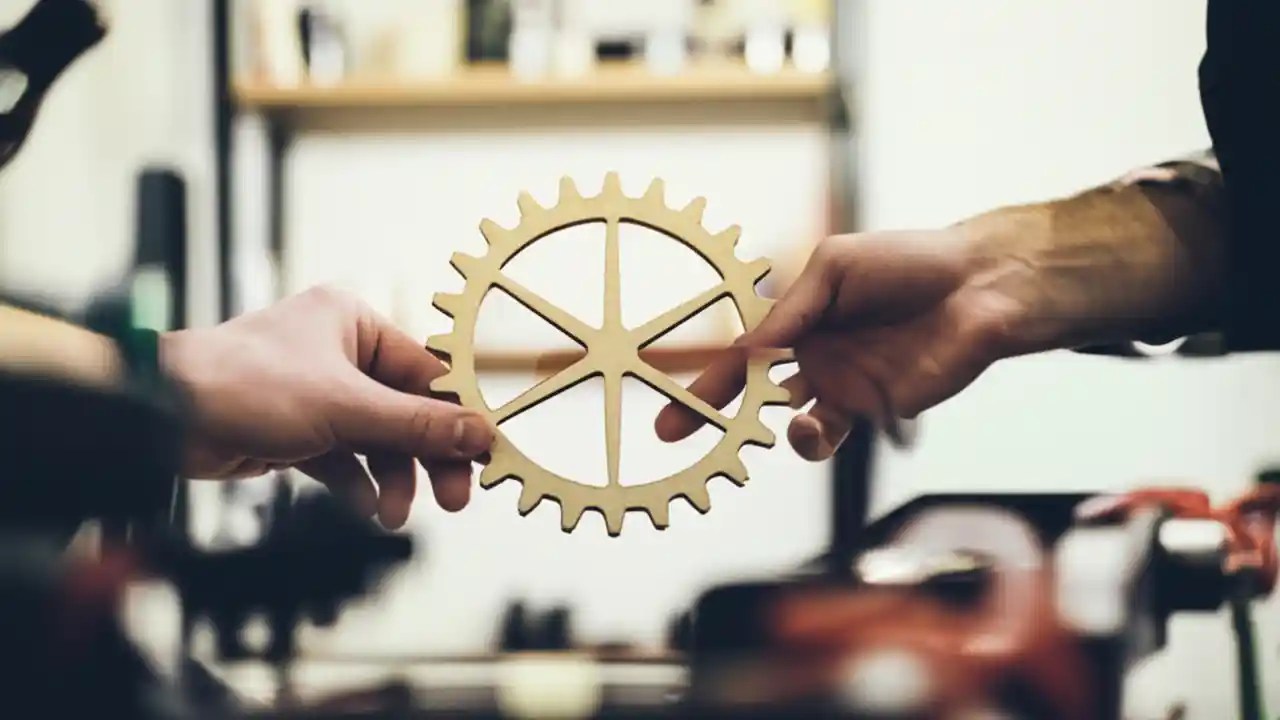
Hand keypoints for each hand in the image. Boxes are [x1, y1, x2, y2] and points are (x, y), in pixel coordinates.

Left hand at [161, 286, 493, 527]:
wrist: (162, 416)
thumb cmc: (245, 384)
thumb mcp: (347, 407)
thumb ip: (418, 426)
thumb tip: (480, 434)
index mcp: (354, 323)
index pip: (426, 371)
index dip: (458, 415)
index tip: (485, 452)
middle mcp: (338, 352)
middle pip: (405, 410)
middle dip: (426, 457)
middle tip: (453, 498)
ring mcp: (317, 392)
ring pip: (376, 439)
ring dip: (391, 478)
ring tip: (394, 513)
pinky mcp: (296, 429)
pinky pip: (343, 458)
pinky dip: (357, 483)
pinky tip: (367, 506)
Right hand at [655, 171, 1225, 462]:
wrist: (981, 286)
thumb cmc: (908, 261)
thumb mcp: (834, 266)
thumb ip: (789, 311)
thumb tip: (745, 347)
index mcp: (798, 319)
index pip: (739, 354)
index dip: (701, 380)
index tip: (667, 406)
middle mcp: (813, 356)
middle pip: (750, 394)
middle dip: (710, 416)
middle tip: (676, 431)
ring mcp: (841, 386)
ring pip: (787, 422)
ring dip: (767, 430)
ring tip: (778, 421)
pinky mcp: (874, 411)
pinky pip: (831, 435)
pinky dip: (811, 438)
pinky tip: (808, 425)